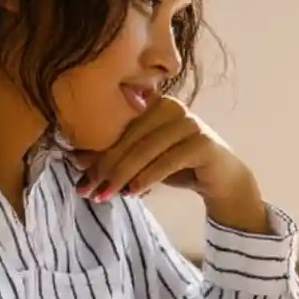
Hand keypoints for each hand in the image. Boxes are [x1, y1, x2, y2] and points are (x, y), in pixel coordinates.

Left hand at [74, 96, 269, 232]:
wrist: (223, 180)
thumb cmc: (180, 166)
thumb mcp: (144, 161)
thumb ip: (116, 155)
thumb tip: (75, 159)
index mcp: (155, 103)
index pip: (119, 128)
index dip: (97, 153)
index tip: (80, 178)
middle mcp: (173, 106)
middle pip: (129, 139)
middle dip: (105, 167)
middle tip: (87, 191)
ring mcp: (190, 123)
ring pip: (145, 151)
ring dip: (121, 175)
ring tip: (104, 196)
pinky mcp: (203, 143)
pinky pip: (166, 161)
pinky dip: (146, 178)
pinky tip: (132, 193)